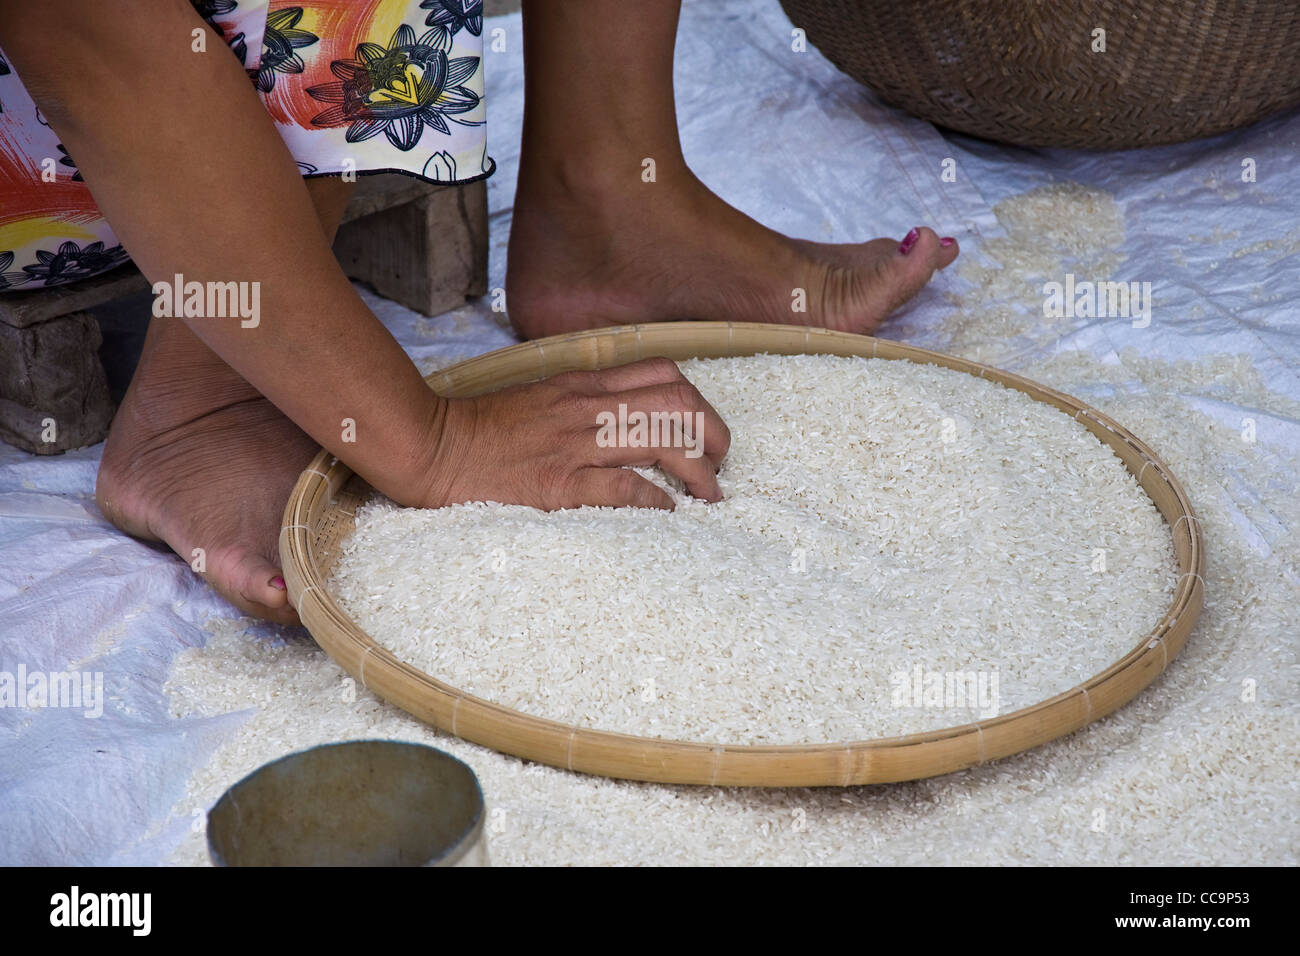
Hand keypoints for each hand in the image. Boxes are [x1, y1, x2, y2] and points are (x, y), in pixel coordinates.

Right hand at [419, 357, 730, 510]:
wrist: (430, 444)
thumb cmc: (481, 430)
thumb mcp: (538, 398)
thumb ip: (578, 403)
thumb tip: (621, 420)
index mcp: (581, 384)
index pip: (661, 372)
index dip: (698, 400)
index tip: (706, 430)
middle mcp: (586, 407)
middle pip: (677, 402)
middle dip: (713, 433)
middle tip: (721, 464)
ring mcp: (575, 443)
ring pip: (662, 439)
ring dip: (698, 471)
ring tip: (710, 495)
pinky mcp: (560, 483)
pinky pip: (627, 488)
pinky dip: (658, 501)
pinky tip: (668, 513)